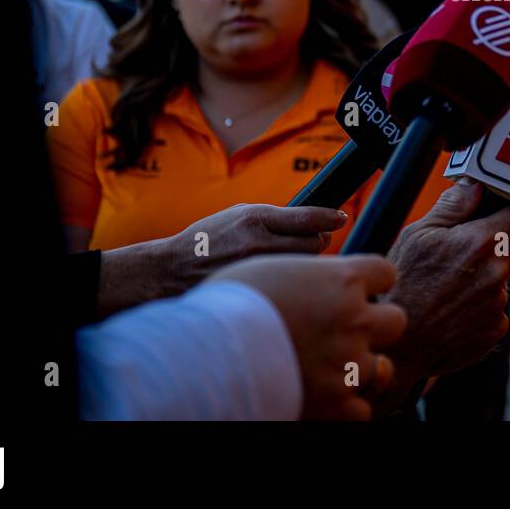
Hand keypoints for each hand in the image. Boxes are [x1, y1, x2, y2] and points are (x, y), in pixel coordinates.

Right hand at [96, 204, 349, 315]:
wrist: (169, 271)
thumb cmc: (207, 240)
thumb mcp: (238, 215)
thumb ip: (274, 218)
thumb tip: (313, 221)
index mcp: (254, 218)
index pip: (307, 217)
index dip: (329, 217)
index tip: (340, 217)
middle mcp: (258, 244)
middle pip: (315, 245)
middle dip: (318, 242)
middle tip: (315, 242)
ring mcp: (257, 272)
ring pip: (305, 269)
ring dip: (306, 265)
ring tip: (293, 264)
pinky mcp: (254, 294)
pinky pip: (288, 289)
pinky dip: (291, 285)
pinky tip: (281, 283)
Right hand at [209, 254, 405, 420]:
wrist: (209, 350)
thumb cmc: (231, 303)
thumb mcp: (272, 266)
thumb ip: (309, 273)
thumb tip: (320, 276)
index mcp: (342, 279)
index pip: (384, 272)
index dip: (372, 282)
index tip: (358, 291)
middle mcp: (355, 318)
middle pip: (395, 320)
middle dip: (375, 326)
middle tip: (347, 332)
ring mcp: (350, 362)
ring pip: (381, 367)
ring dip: (360, 368)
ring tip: (329, 368)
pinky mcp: (337, 404)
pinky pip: (362, 409)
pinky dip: (347, 407)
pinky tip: (326, 398)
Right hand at [373, 182, 509, 411]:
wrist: (398, 344)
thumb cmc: (402, 285)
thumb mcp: (418, 234)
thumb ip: (453, 206)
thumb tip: (475, 187)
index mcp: (482, 243)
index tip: (496, 218)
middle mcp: (497, 273)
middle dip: (494, 246)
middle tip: (463, 252)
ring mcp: (498, 303)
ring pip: (502, 279)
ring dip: (486, 277)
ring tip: (450, 284)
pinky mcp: (495, 328)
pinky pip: (496, 308)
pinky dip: (480, 305)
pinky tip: (453, 307)